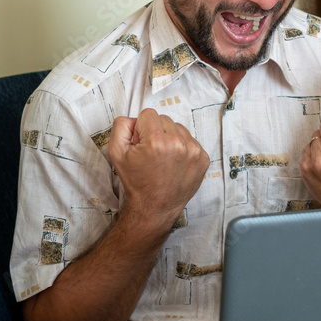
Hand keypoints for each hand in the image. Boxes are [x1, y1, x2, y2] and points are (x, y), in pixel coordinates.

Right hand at [108, 109, 209, 224]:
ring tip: (163, 157)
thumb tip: (134, 119)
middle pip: (164, 119)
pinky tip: (174, 162)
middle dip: (155, 131)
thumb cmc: (136, 182)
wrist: (154, 207)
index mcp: (156, 141)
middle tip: (151, 152)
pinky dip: (181, 147)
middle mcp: (178, 144)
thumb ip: (121, 127)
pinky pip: (190, 139)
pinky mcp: (203, 158)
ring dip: (169, 138)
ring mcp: (194, 151)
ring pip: (178, 128)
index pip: (148, 113)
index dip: (141, 128)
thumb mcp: (116, 153)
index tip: (141, 144)